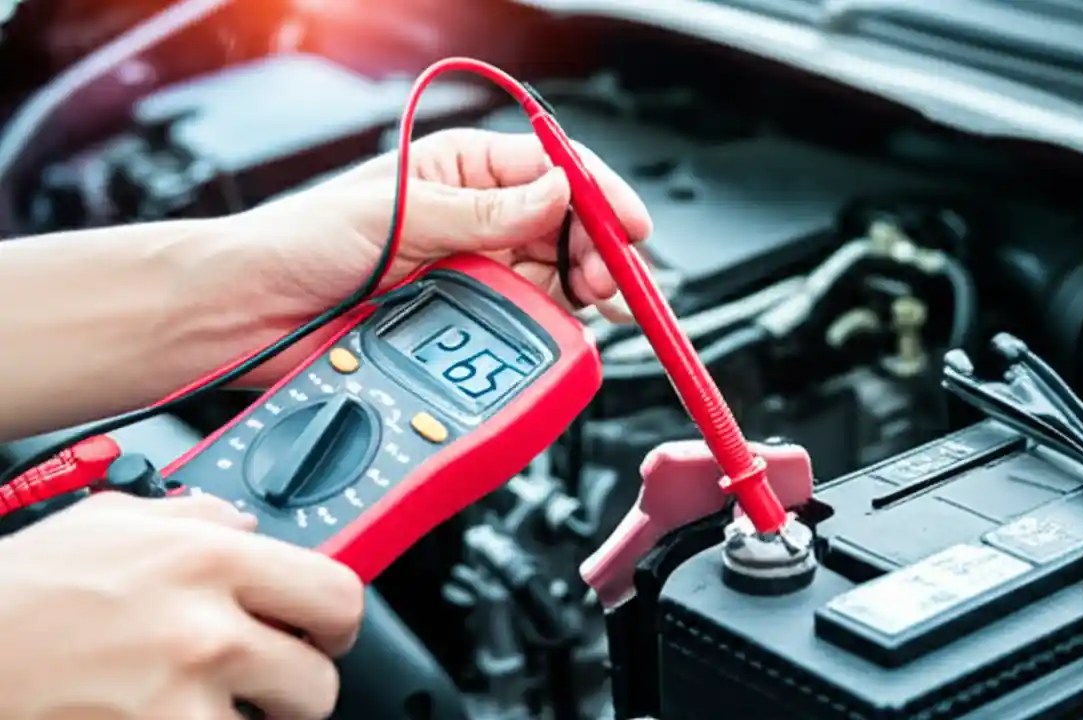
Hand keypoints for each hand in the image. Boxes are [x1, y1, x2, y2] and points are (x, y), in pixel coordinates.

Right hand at [0, 492, 363, 719]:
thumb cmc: (23, 591)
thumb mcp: (112, 522)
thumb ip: (194, 516)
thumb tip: (243, 523)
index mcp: (210, 559)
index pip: (338, 594)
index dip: (337, 621)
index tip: (325, 631)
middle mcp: (208, 629)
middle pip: (320, 678)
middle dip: (298, 683)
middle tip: (270, 679)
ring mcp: (183, 698)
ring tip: (209, 701)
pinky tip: (173, 717)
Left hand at [215, 128, 651, 381]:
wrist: (246, 316)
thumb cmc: (295, 242)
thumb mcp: (396, 213)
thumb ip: (482, 210)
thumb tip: (555, 193)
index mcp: (459, 171)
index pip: (550, 170)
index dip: (597, 196)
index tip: (628, 227)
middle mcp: (475, 220)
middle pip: (565, 230)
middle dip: (595, 252)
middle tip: (606, 281)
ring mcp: (472, 273)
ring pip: (552, 281)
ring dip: (575, 293)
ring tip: (582, 306)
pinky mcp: (462, 324)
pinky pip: (521, 325)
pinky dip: (541, 329)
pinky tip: (542, 331)